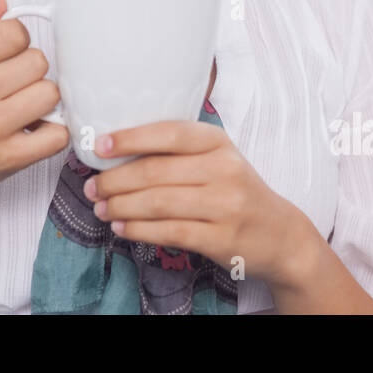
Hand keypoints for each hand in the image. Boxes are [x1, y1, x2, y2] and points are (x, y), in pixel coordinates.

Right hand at [0, 0, 69, 211]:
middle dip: (31, 71)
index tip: (9, 53)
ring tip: (24, 106)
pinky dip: (53, 131)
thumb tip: (1, 1)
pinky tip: (34, 129)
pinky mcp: (8, 157)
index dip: (18, 40)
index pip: (14, 32)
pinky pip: (57, 134)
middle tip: (15, 85)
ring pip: (51, 93)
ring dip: (43, 100)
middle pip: (38, 61)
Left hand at [82, 120, 321, 291]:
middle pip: (156, 172)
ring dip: (121, 207)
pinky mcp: (222, 239)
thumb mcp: (217, 159)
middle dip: (115, 180)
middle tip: (92, 187)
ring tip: (101, 208)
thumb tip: (117, 152)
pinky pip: (169, 232)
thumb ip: (178, 153)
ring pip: (158, 203)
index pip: (170, 133)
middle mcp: (224, 170)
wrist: (280, 234)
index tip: (99, 146)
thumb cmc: (236, 190)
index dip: (131, 138)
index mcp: (218, 142)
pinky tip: (121, 228)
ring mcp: (225, 206)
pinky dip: (138, 230)